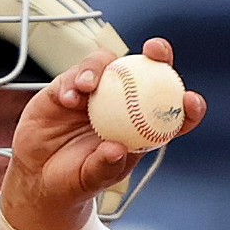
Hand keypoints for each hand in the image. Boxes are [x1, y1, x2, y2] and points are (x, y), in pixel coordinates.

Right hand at [2, 37, 205, 229]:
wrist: (38, 174)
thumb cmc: (75, 177)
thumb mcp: (92, 179)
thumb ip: (105, 166)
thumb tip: (116, 149)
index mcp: (142, 129)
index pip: (173, 114)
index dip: (188, 106)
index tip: (190, 100)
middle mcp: (123, 105)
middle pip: (146, 73)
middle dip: (156, 56)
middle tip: (154, 50)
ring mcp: (96, 94)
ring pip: (106, 65)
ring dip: (100, 68)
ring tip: (88, 86)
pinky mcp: (67, 88)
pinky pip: (73, 75)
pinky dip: (72, 82)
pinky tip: (68, 98)